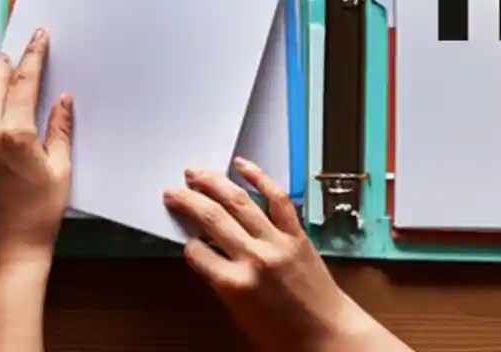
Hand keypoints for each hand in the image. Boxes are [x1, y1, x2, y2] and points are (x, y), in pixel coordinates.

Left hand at [0, 28, 73, 276]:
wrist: (7, 253)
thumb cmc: (39, 216)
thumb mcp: (61, 169)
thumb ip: (60, 129)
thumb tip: (63, 101)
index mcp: (14, 134)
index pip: (24, 82)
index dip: (34, 56)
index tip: (39, 39)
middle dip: (5, 64)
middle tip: (15, 49)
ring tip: (6, 81)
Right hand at [165, 159, 412, 351]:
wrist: (327, 336)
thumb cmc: (285, 336)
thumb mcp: (239, 313)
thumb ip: (221, 280)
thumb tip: (207, 254)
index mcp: (234, 285)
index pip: (196, 252)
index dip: (188, 243)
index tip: (186, 236)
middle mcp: (254, 258)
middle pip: (211, 218)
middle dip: (187, 200)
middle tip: (173, 191)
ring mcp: (277, 242)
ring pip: (239, 201)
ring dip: (214, 182)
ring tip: (197, 172)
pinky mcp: (297, 234)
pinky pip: (277, 198)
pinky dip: (259, 178)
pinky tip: (243, 166)